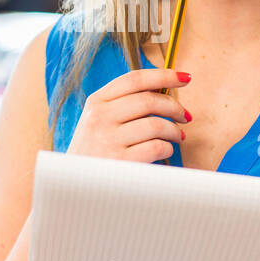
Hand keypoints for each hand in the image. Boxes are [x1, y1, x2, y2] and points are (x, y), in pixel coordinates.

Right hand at [66, 67, 192, 162]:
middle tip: (185, 116)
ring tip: (179, 136)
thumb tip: (163, 89)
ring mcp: (108, 139)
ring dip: (175, 130)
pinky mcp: (119, 161)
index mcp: (96, 102)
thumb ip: (123, 104)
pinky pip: (156, 147)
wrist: (73, 185)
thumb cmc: (93, 151)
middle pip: (149, 100)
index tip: (184, 77)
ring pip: (156, 124)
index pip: (134, 79)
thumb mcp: (98, 121)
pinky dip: (167, 148)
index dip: (163, 75)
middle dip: (175, 107)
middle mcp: (100, 117)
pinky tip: (166, 151)